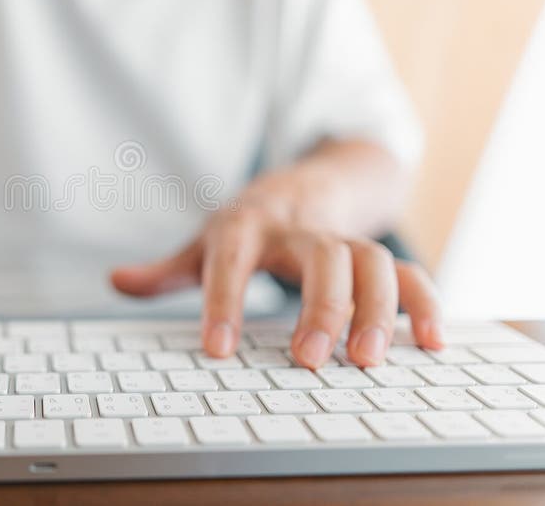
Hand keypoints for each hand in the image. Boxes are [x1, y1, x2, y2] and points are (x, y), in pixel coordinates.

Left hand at [111, 205, 442, 367]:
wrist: (305, 183)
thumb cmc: (247, 226)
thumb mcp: (204, 242)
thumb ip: (166, 269)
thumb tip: (115, 281)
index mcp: (245, 227)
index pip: (231, 260)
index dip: (223, 302)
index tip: (218, 350)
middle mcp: (296, 230)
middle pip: (316, 256)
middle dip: (317, 307)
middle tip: (310, 361)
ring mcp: (341, 238)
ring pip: (370, 259)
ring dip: (375, 309)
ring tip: (369, 361)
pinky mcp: (375, 249)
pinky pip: (407, 271)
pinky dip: (424, 303)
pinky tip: (429, 344)